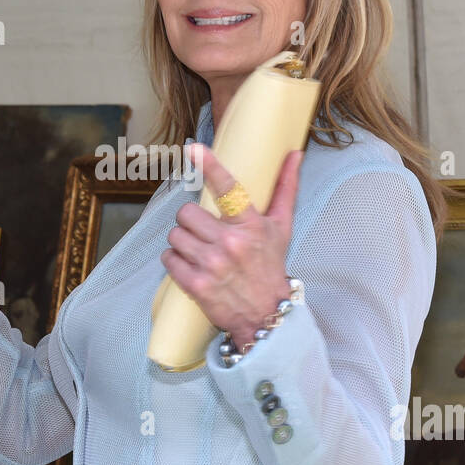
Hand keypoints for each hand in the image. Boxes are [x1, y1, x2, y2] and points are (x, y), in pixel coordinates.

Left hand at [160, 142, 302, 347]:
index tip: (194, 149)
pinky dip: (175, 261)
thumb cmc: (270, 266)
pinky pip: (169, 258)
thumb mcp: (282, 227)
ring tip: (199, 251)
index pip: (228, 189)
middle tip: (204, 232)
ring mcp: (212, 264)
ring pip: (175, 235)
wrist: (267, 315)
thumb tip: (295, 154)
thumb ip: (286, 189)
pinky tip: (191, 266)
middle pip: (186, 213)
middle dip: (191, 222)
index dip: (209, 166)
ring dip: (182, 242)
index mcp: (251, 225)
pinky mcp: (196, 284)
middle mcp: (231, 243)